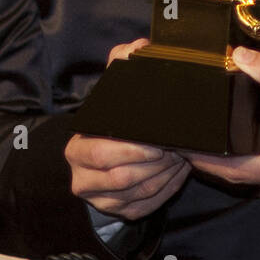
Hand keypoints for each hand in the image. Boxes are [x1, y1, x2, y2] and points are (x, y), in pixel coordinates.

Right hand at [64, 38, 189, 219]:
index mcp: (77, 148)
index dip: (133, 148)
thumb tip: (139, 47)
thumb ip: (122, 64)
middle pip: (122, 177)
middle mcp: (82, 177)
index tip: (160, 140)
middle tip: (176, 149)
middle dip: (155, 163)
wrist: (107, 156)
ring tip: (181, 157)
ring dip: (166, 175)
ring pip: (138, 193)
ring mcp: (100, 199)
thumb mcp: (114, 92)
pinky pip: (146, 206)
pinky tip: (179, 172)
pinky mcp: (119, 211)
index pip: (101, 152)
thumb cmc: (113, 121)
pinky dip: (167, 189)